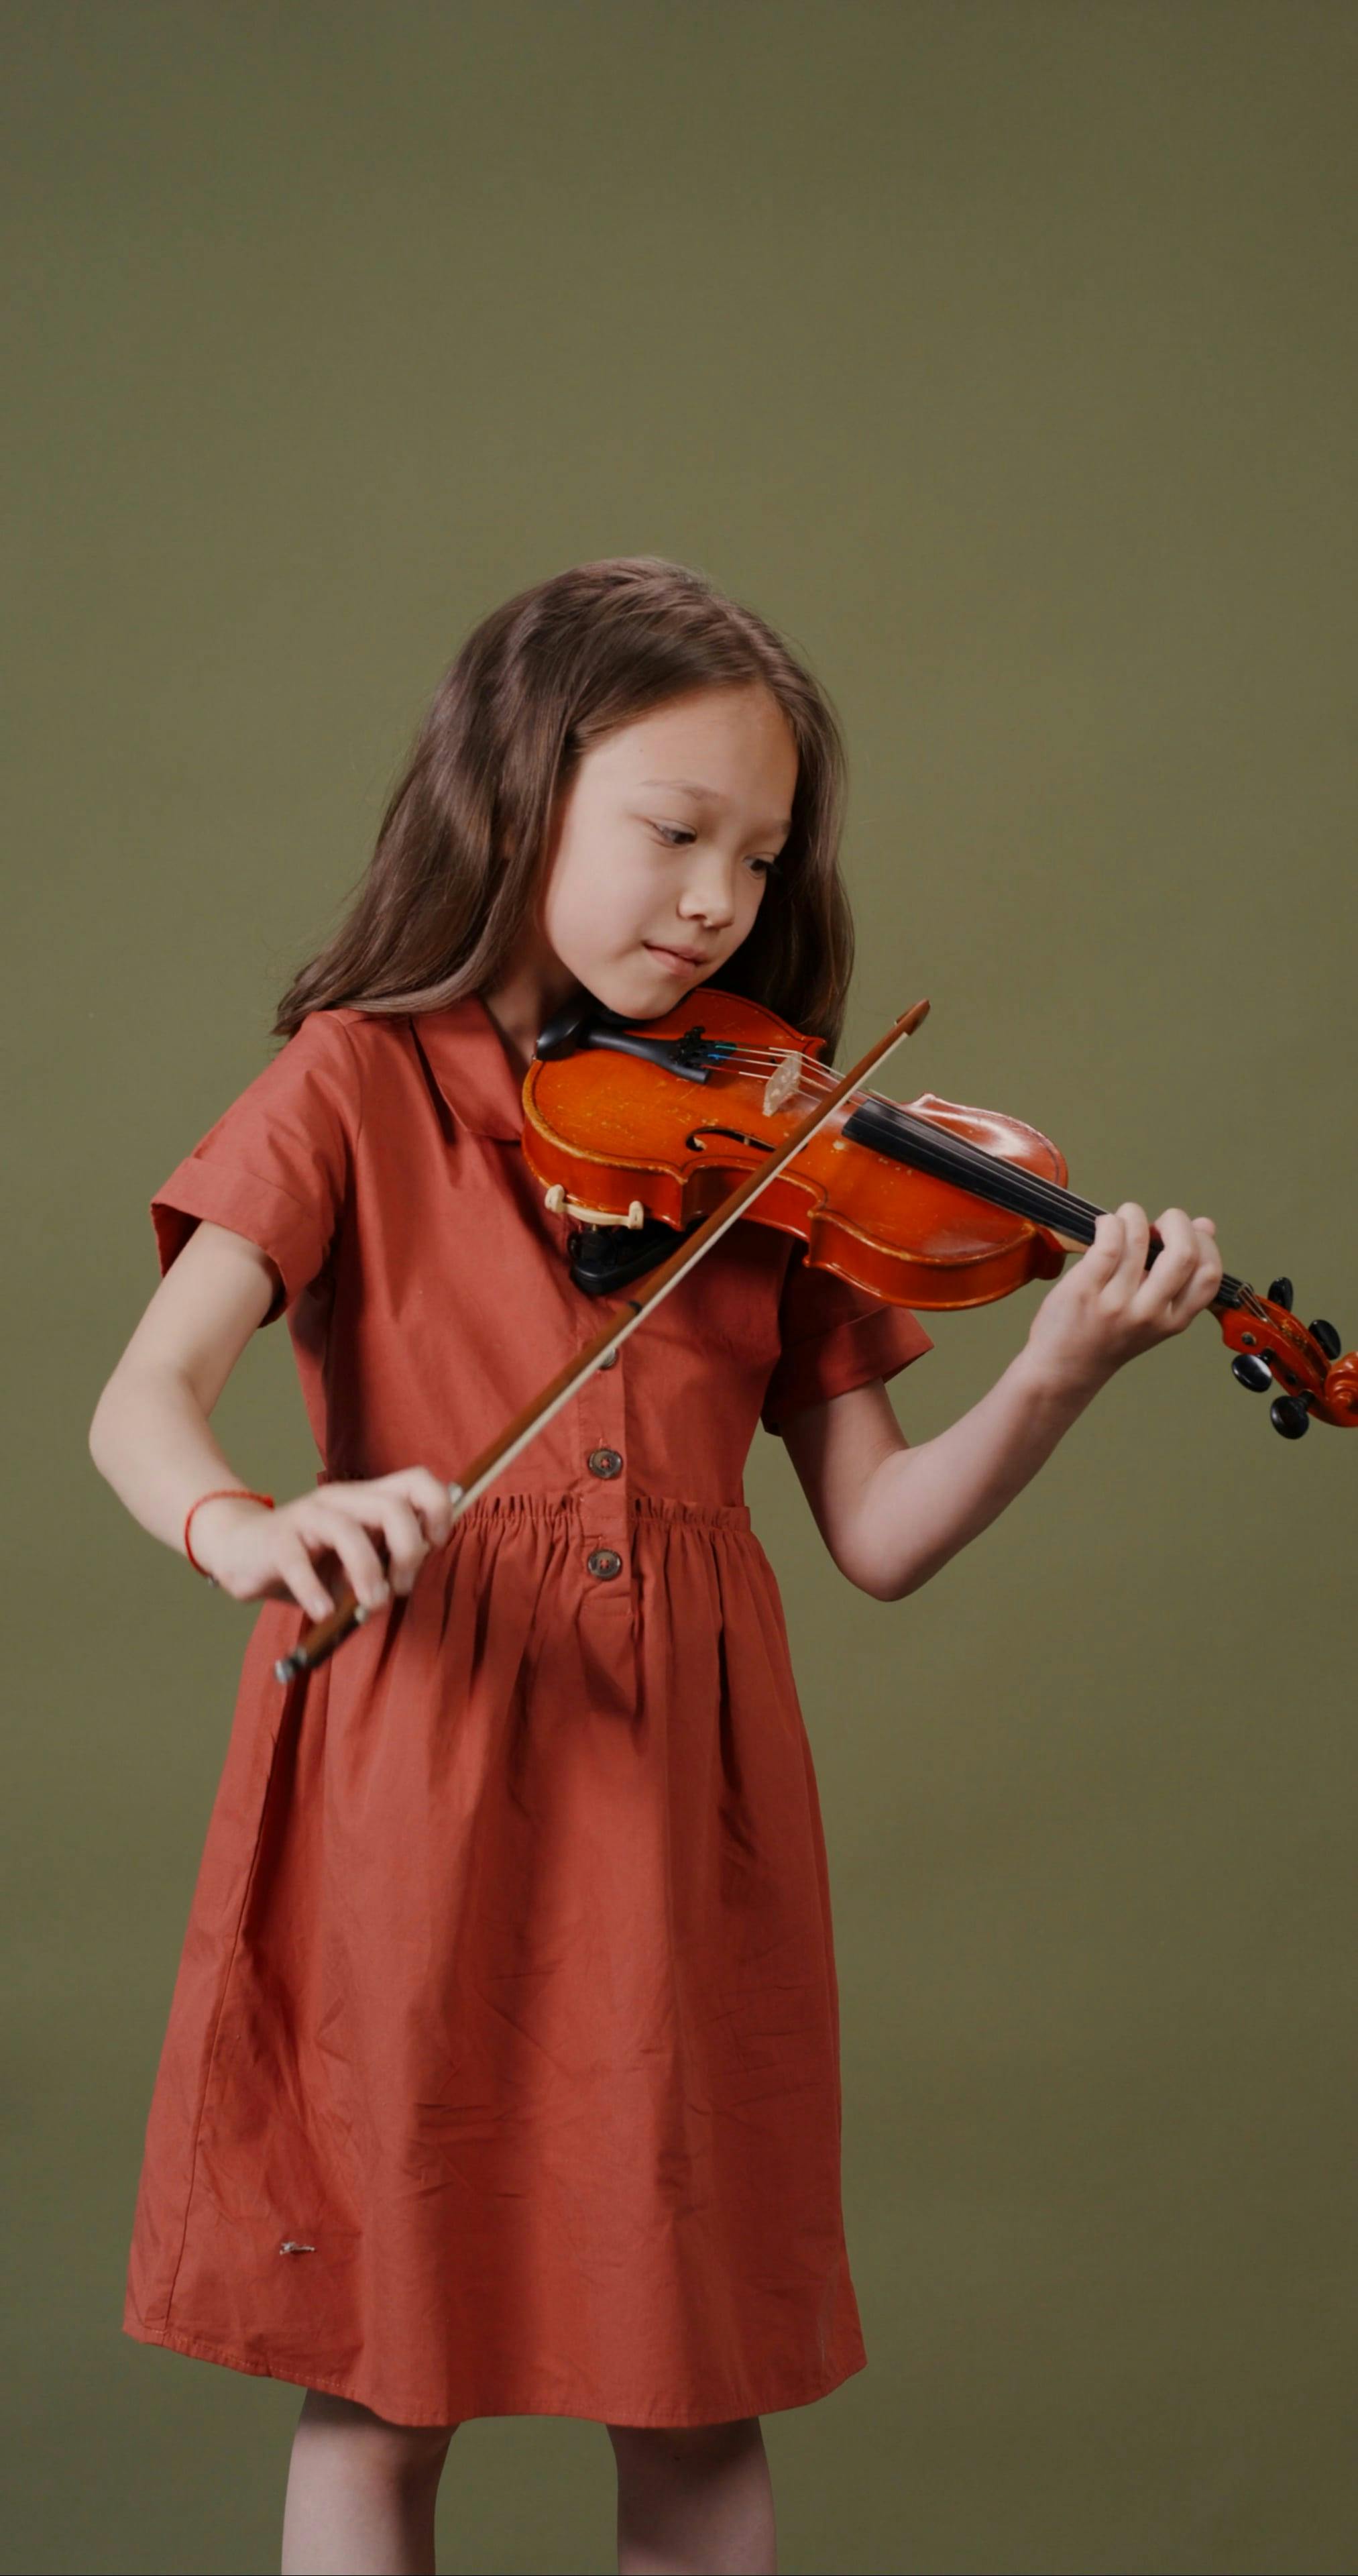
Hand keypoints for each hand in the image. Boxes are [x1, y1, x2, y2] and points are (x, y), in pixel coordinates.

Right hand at [189, 1467, 457, 1616]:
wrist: (239, 1550)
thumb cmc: (307, 1560)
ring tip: (370, 1605)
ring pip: (348, 1532)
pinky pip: (299, 1563)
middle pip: (392, 1507)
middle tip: (400, 1588)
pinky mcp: (276, 1540)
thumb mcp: (354, 1559)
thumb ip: (384, 1562)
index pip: (417, 1481)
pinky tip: (323, 1612)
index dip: (438, 1510)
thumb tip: (413, 1576)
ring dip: (367, 1574)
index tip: (436, 1546)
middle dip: (408, 1551)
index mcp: (367, 1499)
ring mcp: (307, 1516)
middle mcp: (341, 1500)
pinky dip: (316, 1592)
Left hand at [1025, 1202, 1223, 1400]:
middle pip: (1183, 1254)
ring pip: (1139, 1240)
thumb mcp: (1155, 1313)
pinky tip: (1106, 1226)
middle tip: (1161, 1220)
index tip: (1188, 1233)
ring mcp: (1116, 1302)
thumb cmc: (1109, 1337)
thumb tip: (1206, 1225)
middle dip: (1177, 1222)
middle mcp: (1149, 1313)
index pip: (1209, 1274)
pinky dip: (1110, 1223)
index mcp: (1173, 1320)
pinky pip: (1107, 1243)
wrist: (1065, 1368)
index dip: (1204, 1243)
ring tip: (1127, 1219)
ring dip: (1135, 1216)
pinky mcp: (1084, 1290)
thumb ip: (1180, 1274)